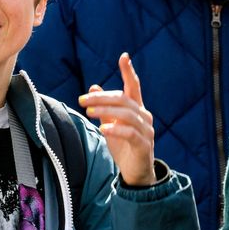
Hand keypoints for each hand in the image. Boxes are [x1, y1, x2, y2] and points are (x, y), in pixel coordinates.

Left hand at [79, 53, 155, 185]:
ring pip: (126, 114)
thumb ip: (105, 107)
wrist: (136, 173)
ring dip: (106, 111)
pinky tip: (103, 129)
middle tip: (82, 100)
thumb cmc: (124, 147)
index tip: (124, 56)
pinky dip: (116, 129)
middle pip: (123, 99)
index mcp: (137, 109)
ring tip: (89, 112)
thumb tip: (93, 87)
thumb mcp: (111, 124)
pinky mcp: (144, 145)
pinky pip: (130, 133)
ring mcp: (146, 130)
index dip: (129, 71)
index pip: (134, 86)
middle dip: (102, 97)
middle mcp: (144, 116)